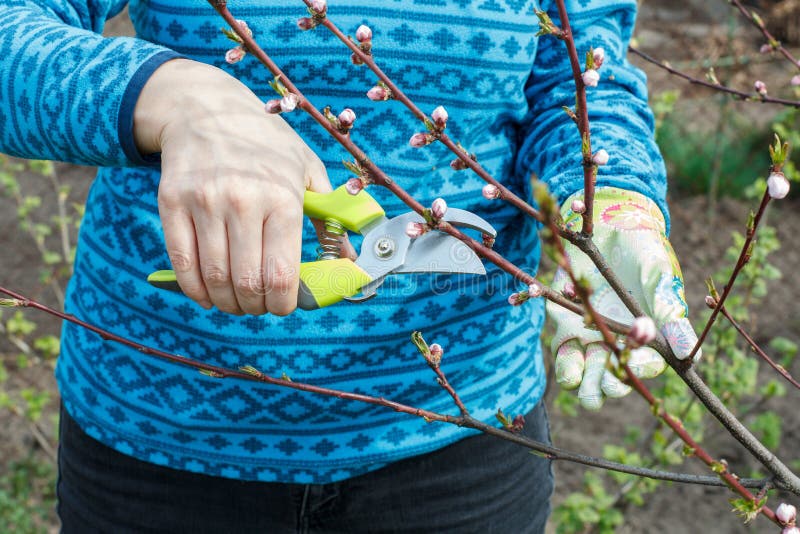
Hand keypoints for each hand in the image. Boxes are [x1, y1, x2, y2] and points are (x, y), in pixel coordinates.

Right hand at [134, 59, 341, 315]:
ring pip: (214, 279)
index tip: (285, 306)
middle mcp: (243, 201)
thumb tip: (346, 260)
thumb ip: (326, 218)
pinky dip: (194, 290)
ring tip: (236, 302)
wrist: (206, 107)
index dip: (284, 304)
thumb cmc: (267, 143)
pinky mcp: (171, 202)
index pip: (281, 275)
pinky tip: (207, 293)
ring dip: (227, 303)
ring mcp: (204, 202)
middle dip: (256, 307)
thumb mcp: (307, 169)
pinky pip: (181, 263)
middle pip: (247, 284)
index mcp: (283, 198)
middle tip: (259, 306)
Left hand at [545, 187, 699, 409]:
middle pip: (615, 381)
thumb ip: (670, 313)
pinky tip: (571, 353)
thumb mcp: (659, 277)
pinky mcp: (567, 326)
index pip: (649, 367)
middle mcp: (621, 343)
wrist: (608, 224)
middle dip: (609, 387)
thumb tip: (690, 352)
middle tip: (606, 382)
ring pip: (587, 377)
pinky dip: (565, 361)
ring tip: (580, 379)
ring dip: (583, 384)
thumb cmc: (643, 250)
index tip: (640, 365)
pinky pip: (564, 354)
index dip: (644, 371)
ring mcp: (592, 337)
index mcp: (650, 336)